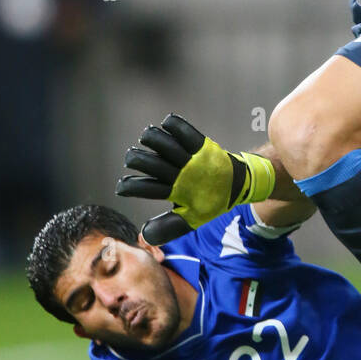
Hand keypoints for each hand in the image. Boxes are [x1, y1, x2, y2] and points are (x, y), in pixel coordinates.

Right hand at [116, 113, 275, 244]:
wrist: (239, 183)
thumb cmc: (210, 201)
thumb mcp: (191, 218)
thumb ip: (168, 227)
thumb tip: (144, 234)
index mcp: (179, 192)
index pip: (148, 188)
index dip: (129, 187)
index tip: (121, 188)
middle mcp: (184, 174)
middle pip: (151, 163)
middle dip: (134, 159)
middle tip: (130, 160)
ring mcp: (193, 158)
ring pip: (164, 142)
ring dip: (150, 138)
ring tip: (145, 140)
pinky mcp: (202, 144)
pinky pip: (183, 129)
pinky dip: (171, 124)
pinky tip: (165, 127)